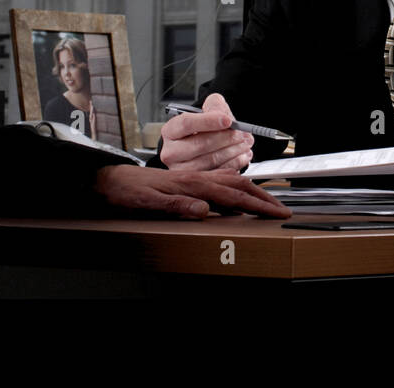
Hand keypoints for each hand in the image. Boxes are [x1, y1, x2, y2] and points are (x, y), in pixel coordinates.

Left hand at [93, 166, 290, 218]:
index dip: (259, 205)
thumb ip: (178, 205)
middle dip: (264, 198)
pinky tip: (238, 195)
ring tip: (268, 204)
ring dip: (253, 192)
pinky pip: (220, 182)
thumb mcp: (149, 202)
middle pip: (240, 184)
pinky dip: (237, 189)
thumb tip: (205, 210)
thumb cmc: (129, 192)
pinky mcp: (188, 181)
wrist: (111, 180)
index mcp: (193, 184)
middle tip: (282, 211)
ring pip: (232, 181)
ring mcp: (194, 178)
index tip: (277, 213)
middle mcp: (198, 178)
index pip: (235, 195)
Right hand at [157, 92, 254, 170]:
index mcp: (171, 131)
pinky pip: (218, 173)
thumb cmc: (201, 129)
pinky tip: (242, 155)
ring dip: (233, 151)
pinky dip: (234, 163)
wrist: (197, 145)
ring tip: (245, 143)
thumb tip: (223, 114)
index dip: (209, 121)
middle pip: (201, 144)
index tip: (228, 120)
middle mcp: (171, 152)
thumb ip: (214, 105)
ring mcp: (181, 170)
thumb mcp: (206, 110)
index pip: (187, 123)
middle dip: (226, 138)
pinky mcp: (194, 181)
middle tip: (241, 133)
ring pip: (211, 160)